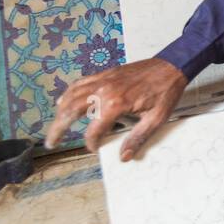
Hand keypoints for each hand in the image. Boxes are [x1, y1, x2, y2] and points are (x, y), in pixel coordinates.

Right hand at [45, 58, 187, 160]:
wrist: (172, 66)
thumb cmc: (165, 92)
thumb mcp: (156, 119)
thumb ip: (138, 137)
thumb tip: (124, 157)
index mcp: (116, 103)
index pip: (93, 129)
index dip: (91, 142)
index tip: (94, 149)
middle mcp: (104, 90)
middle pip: (71, 110)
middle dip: (59, 127)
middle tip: (51, 142)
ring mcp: (102, 79)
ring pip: (71, 95)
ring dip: (60, 111)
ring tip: (55, 126)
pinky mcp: (105, 73)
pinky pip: (80, 83)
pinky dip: (68, 93)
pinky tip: (63, 101)